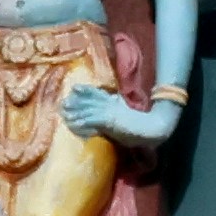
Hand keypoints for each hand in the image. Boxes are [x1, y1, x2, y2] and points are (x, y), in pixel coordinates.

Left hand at [66, 81, 183, 147]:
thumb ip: (115, 115)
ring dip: (77, 112)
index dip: (86, 90)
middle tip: (63, 101)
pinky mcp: (111, 120)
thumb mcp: (125, 116)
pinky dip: (84, 122)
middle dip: (76, 101)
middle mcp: (111, 104)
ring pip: (89, 110)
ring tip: (65, 113)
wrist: (152, 127)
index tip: (74, 88)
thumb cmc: (141, 125)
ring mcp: (111, 112)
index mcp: (115, 102)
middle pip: (90, 100)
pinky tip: (75, 124)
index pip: (98, 94)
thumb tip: (103, 119)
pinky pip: (94, 120)